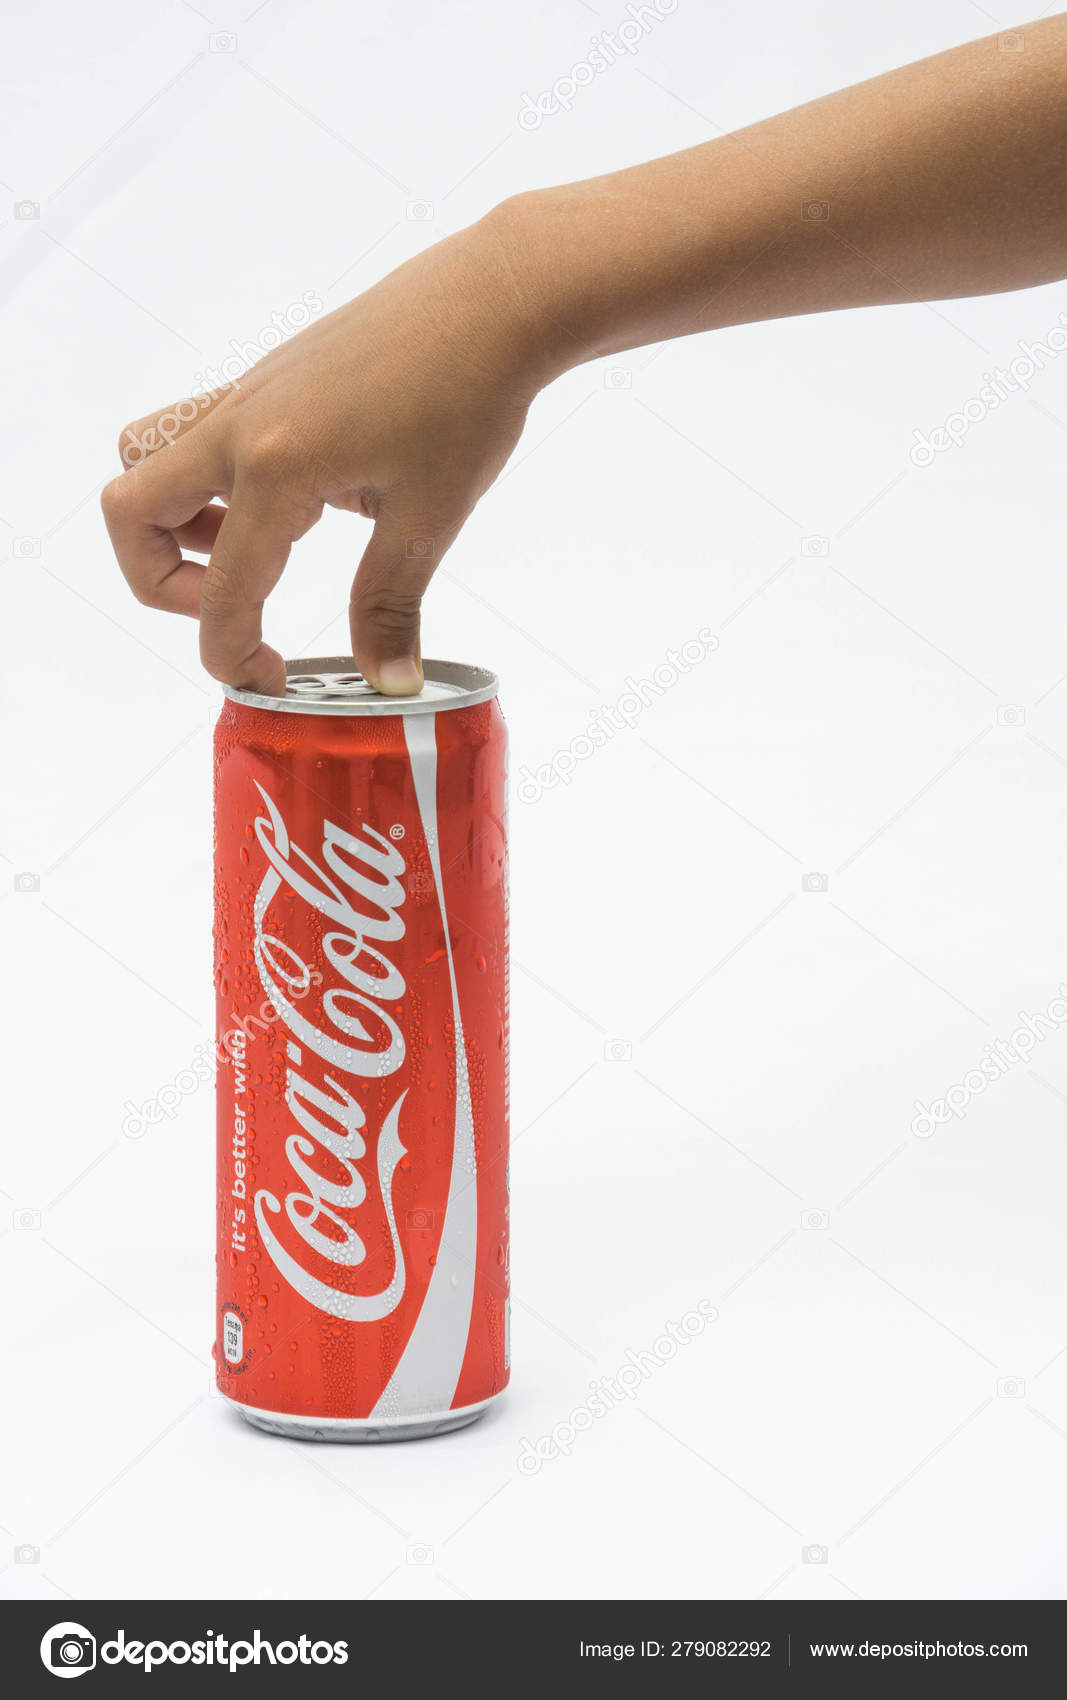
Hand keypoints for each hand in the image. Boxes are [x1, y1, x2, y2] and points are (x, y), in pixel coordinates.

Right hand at [102, 208, 545, 695]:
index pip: (220, 589)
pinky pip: (196, 436)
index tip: (267, 680)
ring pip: (147, 461)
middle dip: (162, 584)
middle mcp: (240, 425)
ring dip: (173, 522)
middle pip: (128, 510)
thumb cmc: (469, 394)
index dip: (230, 653)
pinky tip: (295, 504)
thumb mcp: (431, 517)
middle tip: (235, 607)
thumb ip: (391, 605)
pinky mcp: (266, 382)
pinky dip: (212, 483)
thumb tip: (388, 681)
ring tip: (255, 550)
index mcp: (276, 466)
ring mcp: (246, 395)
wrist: (494, 300)